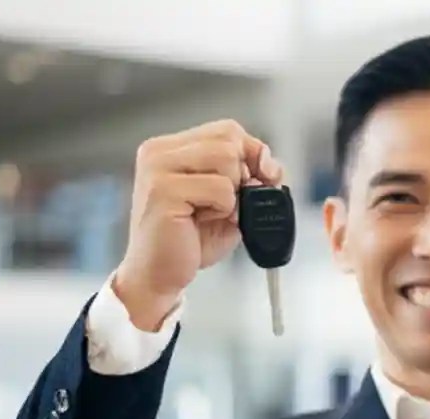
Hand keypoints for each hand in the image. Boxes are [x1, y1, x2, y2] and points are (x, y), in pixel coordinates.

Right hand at [115, 119, 284, 329]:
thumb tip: (271, 166)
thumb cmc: (188, 241)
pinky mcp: (164, 190)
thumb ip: (247, 178)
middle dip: (243, 174)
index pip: (226, 130)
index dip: (253, 151)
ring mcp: (158, 169)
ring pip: (226, 159)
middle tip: (230, 204)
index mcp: (170, 149)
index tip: (266, 174)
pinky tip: (200, 221)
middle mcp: (159, 152)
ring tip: (210, 213)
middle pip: (228, 140)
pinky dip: (225, 209)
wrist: (158, 276)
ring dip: (232, 194)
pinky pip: (220, 189)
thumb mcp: (226, 203)